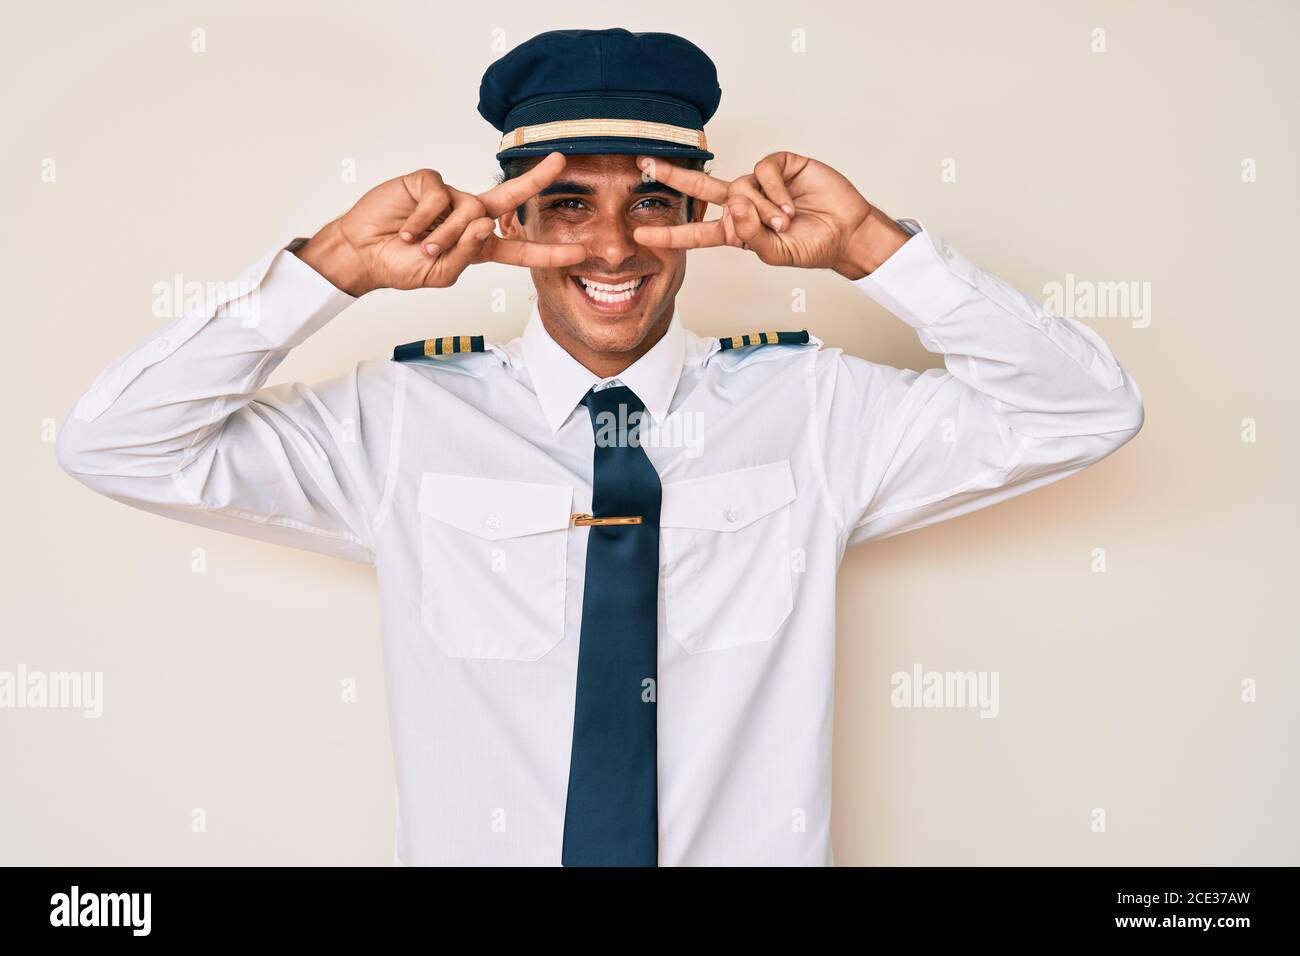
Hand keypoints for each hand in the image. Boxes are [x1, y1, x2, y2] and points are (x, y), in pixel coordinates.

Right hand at [296, 152, 586, 295]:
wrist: (362, 253)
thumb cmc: (400, 266)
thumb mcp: (440, 273)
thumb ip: (466, 253)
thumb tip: (484, 222)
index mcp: (478, 246)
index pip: (519, 249)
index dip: (548, 253)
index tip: (580, 253)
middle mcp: (469, 217)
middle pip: (508, 198)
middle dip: (535, 180)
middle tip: (560, 161)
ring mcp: (450, 198)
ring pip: (468, 210)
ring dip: (444, 234)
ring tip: (418, 245)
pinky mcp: (428, 182)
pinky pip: (439, 197)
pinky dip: (423, 218)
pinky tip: (406, 228)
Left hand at [631, 151, 908, 277]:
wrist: (847, 232)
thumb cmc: (813, 246)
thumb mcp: (776, 252)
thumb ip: (750, 234)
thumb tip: (734, 205)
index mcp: (738, 231)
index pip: (697, 232)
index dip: (670, 234)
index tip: (641, 234)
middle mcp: (744, 203)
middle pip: (701, 188)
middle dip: (674, 176)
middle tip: (646, 164)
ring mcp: (760, 183)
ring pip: (740, 187)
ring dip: (761, 208)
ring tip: (785, 221)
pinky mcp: (780, 165)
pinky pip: (763, 171)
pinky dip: (773, 190)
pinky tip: (788, 204)